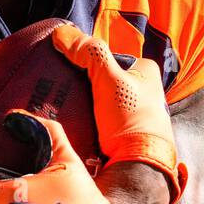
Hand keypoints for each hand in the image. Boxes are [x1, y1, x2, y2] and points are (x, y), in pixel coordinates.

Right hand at [50, 23, 188, 203]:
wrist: (138, 169)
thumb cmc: (131, 120)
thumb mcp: (109, 78)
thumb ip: (88, 52)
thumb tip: (61, 34)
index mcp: (146, 71)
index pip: (107, 55)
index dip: (86, 58)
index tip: (65, 65)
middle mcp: (141, 90)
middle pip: (99, 78)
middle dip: (80, 83)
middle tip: (57, 86)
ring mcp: (130, 114)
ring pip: (95, 100)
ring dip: (78, 103)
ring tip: (57, 105)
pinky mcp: (119, 134)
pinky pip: (94, 120)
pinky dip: (82, 120)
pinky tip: (68, 122)